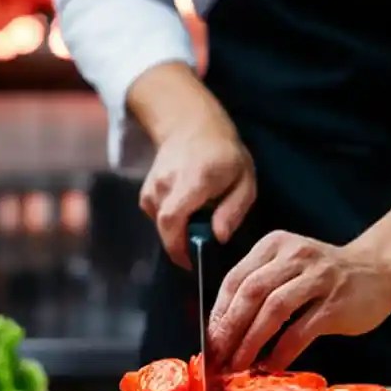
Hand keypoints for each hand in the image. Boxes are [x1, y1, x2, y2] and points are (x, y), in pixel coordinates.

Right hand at [139, 116, 256, 267]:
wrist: (191, 128)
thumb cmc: (224, 156)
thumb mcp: (244, 181)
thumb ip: (233, 211)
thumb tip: (219, 237)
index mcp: (192, 180)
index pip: (172, 218)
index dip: (178, 246)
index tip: (192, 262)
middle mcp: (165, 183)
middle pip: (165, 227)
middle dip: (183, 244)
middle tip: (203, 245)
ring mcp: (151, 187)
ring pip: (162, 225)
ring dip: (180, 232)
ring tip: (199, 219)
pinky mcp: (146, 194)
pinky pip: (158, 219)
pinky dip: (172, 223)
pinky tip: (187, 210)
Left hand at [207, 230, 390, 372]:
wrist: (379, 270)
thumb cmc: (325, 274)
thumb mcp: (288, 264)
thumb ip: (259, 284)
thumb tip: (224, 326)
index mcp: (274, 245)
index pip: (236, 278)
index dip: (219, 311)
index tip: (209, 337)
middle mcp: (294, 257)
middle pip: (250, 292)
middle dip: (230, 328)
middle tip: (219, 354)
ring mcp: (317, 279)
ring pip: (274, 309)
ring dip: (251, 340)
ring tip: (239, 363)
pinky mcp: (336, 304)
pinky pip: (301, 330)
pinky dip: (282, 351)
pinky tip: (272, 364)